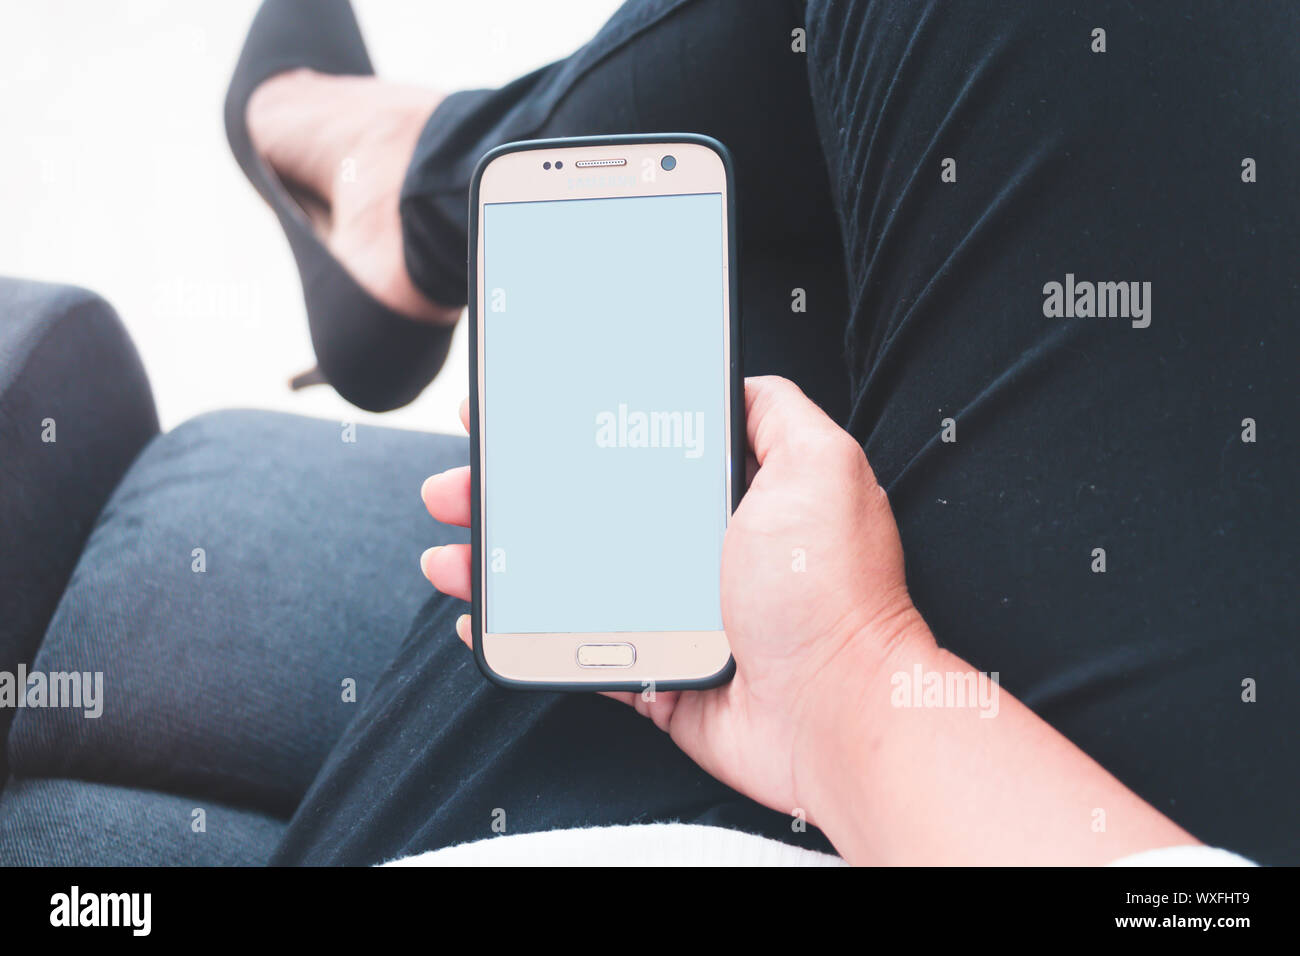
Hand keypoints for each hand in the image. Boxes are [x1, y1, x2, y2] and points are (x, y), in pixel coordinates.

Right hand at [420, 376, 931, 825]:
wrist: (837, 712)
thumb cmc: (828, 591)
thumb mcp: (818, 467)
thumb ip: (778, 414)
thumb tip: (739, 379)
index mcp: (730, 496)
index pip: (635, 449)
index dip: (574, 431)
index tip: (519, 417)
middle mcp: (699, 550)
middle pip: (587, 511)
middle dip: (517, 496)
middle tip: (460, 486)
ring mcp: (675, 613)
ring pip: (570, 578)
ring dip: (506, 563)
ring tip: (450, 553)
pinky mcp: (658, 672)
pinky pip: (579, 648)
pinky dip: (528, 634)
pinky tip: (482, 618)